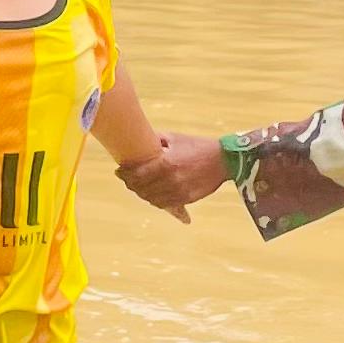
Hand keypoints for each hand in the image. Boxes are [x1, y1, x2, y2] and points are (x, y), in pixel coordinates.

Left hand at [117, 128, 232, 212]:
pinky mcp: (186, 199)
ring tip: (137, 187)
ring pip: (151, 199)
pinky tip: (151, 195)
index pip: (137, 174)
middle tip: (126, 179)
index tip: (119, 171)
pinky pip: (164, 204)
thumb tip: (140, 140)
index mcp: (166, 164)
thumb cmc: (199, 146)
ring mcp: (179, 192)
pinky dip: (155, 201)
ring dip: (141, 193)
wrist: (223, 160)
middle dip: (130, 184)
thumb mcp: (176, 138)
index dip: (125, 174)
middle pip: (141, 188)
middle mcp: (171, 180)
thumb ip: (157, 140)